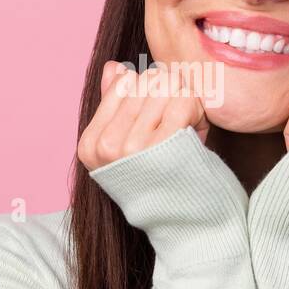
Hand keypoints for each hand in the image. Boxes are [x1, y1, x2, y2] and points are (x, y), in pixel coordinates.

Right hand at [78, 61, 210, 170]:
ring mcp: (131, 150)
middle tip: (181, 117)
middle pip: (148, 80)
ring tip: (187, 125)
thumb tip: (114, 67)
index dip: (152, 87)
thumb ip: (118, 106)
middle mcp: (106, 147)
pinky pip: (183, 102)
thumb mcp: (132, 142)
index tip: (162, 111)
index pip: (125, 82)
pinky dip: (197, 110)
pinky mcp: (162, 150)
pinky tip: (195, 130)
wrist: (187, 220)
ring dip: (186, 100)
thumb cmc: (162, 177)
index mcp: (91, 144)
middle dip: (171, 91)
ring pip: (167, 86)